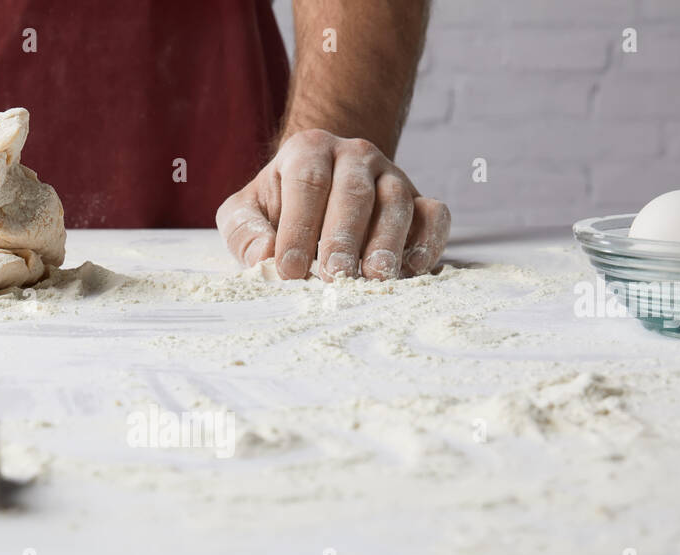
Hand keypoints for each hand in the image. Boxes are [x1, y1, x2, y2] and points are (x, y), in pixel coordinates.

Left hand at [217, 129, 449, 281]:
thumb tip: (263, 258)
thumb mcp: (246, 215)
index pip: (307, 183)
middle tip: (334, 275)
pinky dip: (428, 242)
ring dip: (386, 243)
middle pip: (354, 192)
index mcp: (309, 151)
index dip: (298, 227)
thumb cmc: (277, 211)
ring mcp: (392, 176)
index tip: (290, 270)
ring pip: (396, 202)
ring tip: (374, 278)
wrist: (319, 198)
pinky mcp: (420, 201)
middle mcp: (355, 156)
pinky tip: (410, 271)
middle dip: (343, 236)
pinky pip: (434, 216)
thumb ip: (244, 232)